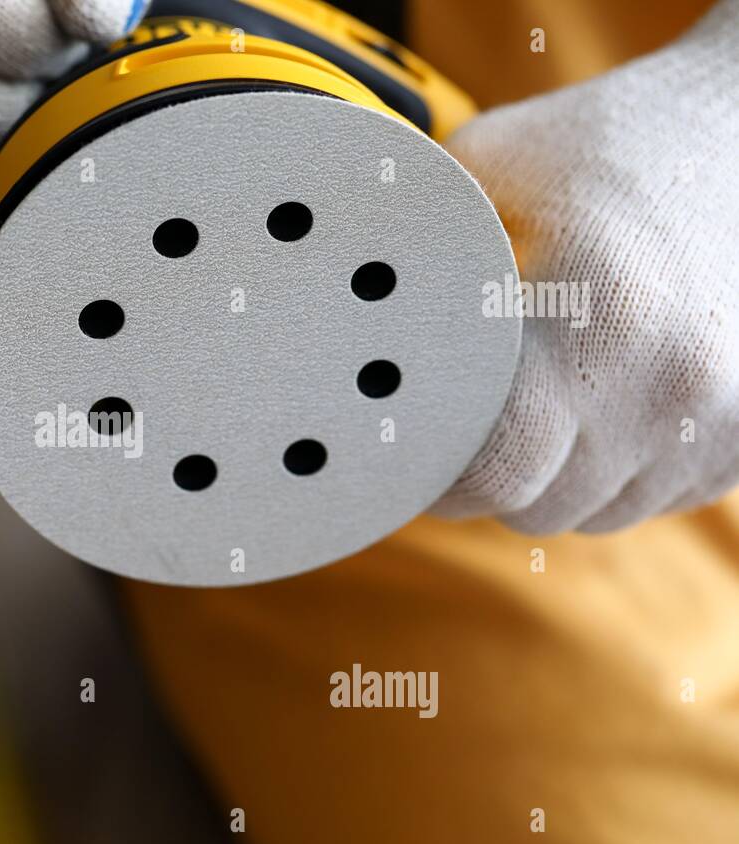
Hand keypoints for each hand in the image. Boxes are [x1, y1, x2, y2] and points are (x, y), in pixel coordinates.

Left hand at [433, 0, 738, 533]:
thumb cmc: (617, 139)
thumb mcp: (499, 160)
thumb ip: (417, 237)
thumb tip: (334, 302)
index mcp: (599, 318)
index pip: (492, 470)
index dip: (434, 474)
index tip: (403, 449)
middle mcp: (669, 386)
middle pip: (535, 505)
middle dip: (481, 480)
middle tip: (455, 427)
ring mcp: (722, 419)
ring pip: (594, 513)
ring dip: (549, 480)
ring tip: (531, 406)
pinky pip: (654, 500)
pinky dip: (613, 473)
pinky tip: (598, 405)